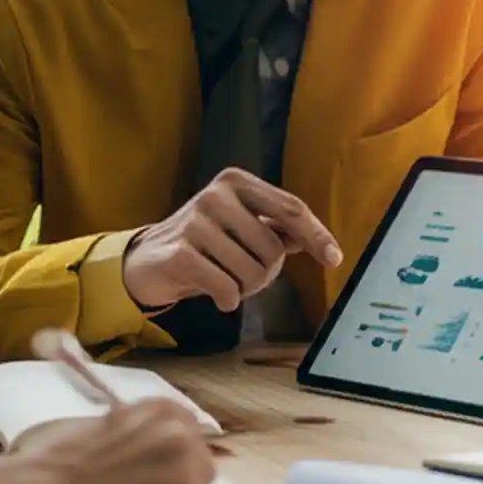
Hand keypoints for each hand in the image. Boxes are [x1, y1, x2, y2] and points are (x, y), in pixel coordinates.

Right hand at [20, 398, 215, 483]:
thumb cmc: (64, 454)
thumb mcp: (111, 421)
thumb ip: (144, 427)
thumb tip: (159, 439)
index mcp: (164, 411)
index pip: (190, 429)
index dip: (176, 447)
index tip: (159, 460)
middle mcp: (180, 437)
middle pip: (201, 461)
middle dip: (181, 474)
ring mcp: (182, 475)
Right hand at [122, 167, 343, 310]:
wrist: (147, 261)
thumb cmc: (203, 245)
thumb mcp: (241, 228)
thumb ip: (278, 230)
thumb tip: (321, 243)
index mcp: (237, 183)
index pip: (290, 209)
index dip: (316, 235)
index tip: (334, 259)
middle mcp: (216, 196)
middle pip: (273, 249)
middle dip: (266, 273)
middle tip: (243, 274)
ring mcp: (196, 223)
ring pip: (251, 273)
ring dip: (245, 288)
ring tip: (225, 280)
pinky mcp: (180, 253)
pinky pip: (227, 288)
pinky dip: (228, 300)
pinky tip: (217, 296)